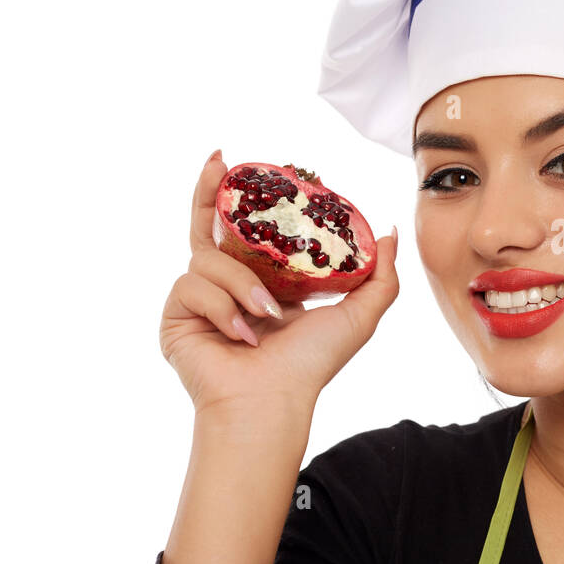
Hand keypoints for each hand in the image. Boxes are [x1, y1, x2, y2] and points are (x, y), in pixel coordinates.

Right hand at [160, 150, 400, 414]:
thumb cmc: (311, 365)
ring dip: (242, 284)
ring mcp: (197, 300)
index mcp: (263, 280)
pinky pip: (192, 286)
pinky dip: (223, 307)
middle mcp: (226, 286)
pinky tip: (242, 335)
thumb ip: (380, 274)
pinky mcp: (176, 317)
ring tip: (268, 315)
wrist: (272, 403)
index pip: (246, 229)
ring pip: (208, 259)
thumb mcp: (359, 314)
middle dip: (205, 191)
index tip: (232, 160)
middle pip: (205, 226)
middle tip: (218, 161)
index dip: (236, 195)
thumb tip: (388, 230)